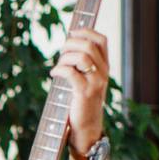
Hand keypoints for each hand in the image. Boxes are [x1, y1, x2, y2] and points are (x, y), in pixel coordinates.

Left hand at [52, 28, 109, 150]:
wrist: (86, 128)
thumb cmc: (81, 102)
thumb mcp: (85, 80)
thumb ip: (81, 64)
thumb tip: (67, 44)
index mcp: (105, 66)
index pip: (102, 39)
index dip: (86, 31)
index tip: (71, 33)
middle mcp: (103, 72)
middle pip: (89, 45)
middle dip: (70, 44)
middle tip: (60, 53)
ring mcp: (96, 83)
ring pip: (82, 56)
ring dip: (64, 57)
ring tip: (58, 65)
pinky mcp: (85, 93)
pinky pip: (71, 73)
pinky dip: (59, 69)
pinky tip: (53, 74)